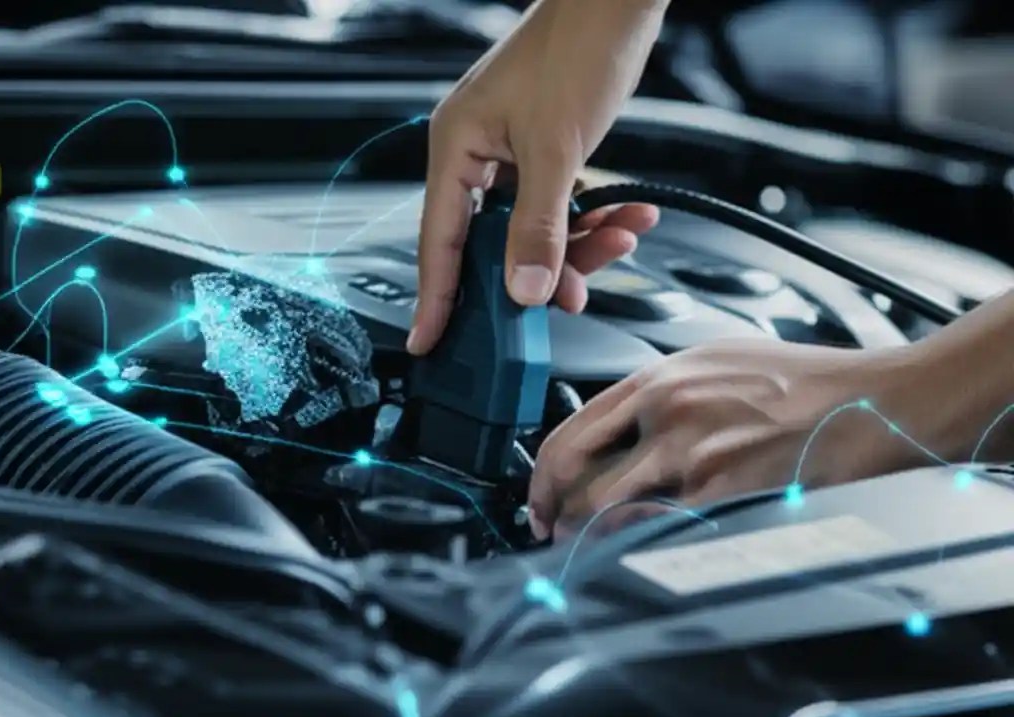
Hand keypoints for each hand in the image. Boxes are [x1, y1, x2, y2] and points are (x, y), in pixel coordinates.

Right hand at [408, 0, 668, 354]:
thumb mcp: (558, 150)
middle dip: (540, 268)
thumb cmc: (577, 45)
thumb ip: (540, 228)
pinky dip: (591, 217)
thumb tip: (524, 291)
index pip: (438, 241)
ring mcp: (509, 152)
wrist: (619, 0)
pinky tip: (626, 216)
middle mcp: (475, 153)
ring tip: (620, 239)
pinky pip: (558, 205)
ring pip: (533, 228)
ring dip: (579, 242)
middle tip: (569, 295)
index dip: (436, 297)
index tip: (430, 342)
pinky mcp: (543, 150)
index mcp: (455, 147)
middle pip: (493, 242)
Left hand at [527, 339, 943, 540]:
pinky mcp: (723, 495)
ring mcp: (692, 456)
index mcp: (660, 377)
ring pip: (605, 510)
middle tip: (551, 532)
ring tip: (587, 551)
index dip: (543, 475)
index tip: (541, 497)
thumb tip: (617, 427)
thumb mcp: (716, 361)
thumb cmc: (806, 382)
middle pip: (575, 474)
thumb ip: (661, 392)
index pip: (571, 430)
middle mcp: (666, 412)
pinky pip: (654, 533)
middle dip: (553, 512)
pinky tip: (634, 555)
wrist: (874, 403)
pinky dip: (632, 549)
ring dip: (585, 538)